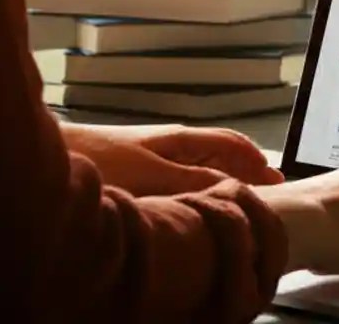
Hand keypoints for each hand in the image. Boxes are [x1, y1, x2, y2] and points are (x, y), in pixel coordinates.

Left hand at [59, 122, 283, 195]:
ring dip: (227, 176)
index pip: (231, 143)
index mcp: (182, 139)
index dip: (255, 159)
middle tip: (270, 189)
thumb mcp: (154, 173)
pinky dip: (204, 183)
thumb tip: (232, 186)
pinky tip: (202, 198)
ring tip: (243, 194)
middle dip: (247, 168)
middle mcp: (174, 143)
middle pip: (222, 153)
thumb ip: (193, 180)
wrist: (60, 153)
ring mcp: (159, 154)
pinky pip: (187, 173)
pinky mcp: (144, 167)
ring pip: (205, 163)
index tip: (277, 179)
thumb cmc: (104, 158)